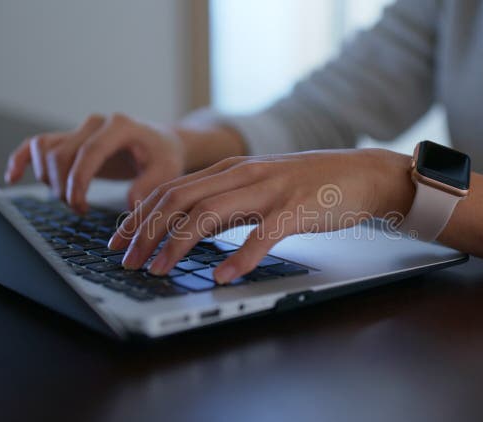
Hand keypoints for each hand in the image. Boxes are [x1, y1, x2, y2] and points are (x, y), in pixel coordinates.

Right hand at [5, 113, 184, 212]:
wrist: (162, 143)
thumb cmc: (164, 157)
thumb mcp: (166, 172)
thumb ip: (149, 186)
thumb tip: (130, 204)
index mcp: (120, 126)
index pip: (88, 151)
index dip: (78, 181)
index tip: (79, 205)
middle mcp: (96, 123)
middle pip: (61, 154)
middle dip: (64, 187)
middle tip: (79, 208)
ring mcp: (80, 129)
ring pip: (46, 151)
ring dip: (49, 180)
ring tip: (70, 199)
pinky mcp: (70, 138)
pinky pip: (37, 144)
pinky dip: (22, 159)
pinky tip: (11, 177)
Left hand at [108, 148, 412, 283]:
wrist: (364, 175)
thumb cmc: (312, 185)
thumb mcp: (260, 189)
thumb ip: (226, 205)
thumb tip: (188, 230)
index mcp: (231, 171)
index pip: (171, 189)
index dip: (139, 216)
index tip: (118, 241)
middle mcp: (243, 175)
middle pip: (179, 199)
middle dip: (146, 232)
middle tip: (127, 261)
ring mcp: (269, 190)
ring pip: (209, 214)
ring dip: (177, 245)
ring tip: (159, 270)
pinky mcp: (295, 210)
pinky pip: (260, 236)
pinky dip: (238, 259)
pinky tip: (222, 278)